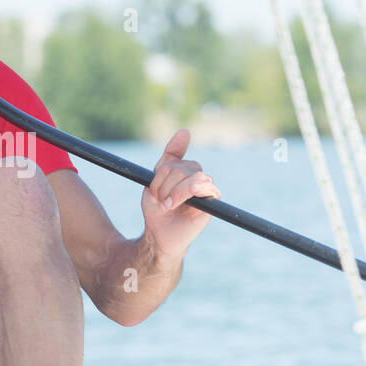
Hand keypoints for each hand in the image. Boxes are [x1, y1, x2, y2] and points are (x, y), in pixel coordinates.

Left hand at [141, 129, 221, 259]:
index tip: (156, 185)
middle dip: (164, 185)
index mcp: (181, 170)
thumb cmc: (157, 210)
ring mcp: (204, 188)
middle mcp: (194, 176)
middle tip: (160, 200)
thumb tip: (185, 131)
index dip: (166, 165)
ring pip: (192, 176)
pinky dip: (189, 192)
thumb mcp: (154, 182)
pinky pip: (207, 187)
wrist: (158, 234)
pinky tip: (178, 203)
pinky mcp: (212, 200)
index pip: (174, 158)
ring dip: (174, 192)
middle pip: (181, 167)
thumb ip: (168, 159)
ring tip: (167, 204)